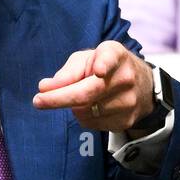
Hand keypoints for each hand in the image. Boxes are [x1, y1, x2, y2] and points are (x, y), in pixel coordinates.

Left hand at [32, 41, 153, 131]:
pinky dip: (83, 117)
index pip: (110, 58)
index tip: (99, 71)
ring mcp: (129, 101)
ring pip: (86, 112)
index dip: (104, 64)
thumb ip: (67, 71)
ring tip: (78, 96)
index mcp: (115, 55)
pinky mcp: (127, 120)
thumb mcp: (87, 59)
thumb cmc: (105, 67)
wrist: (142, 86)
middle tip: (38, 101)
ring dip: (73, 107)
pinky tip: (91, 107)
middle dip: (59, 98)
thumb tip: (45, 87)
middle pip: (88, 93)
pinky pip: (93, 124)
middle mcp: (126, 77)